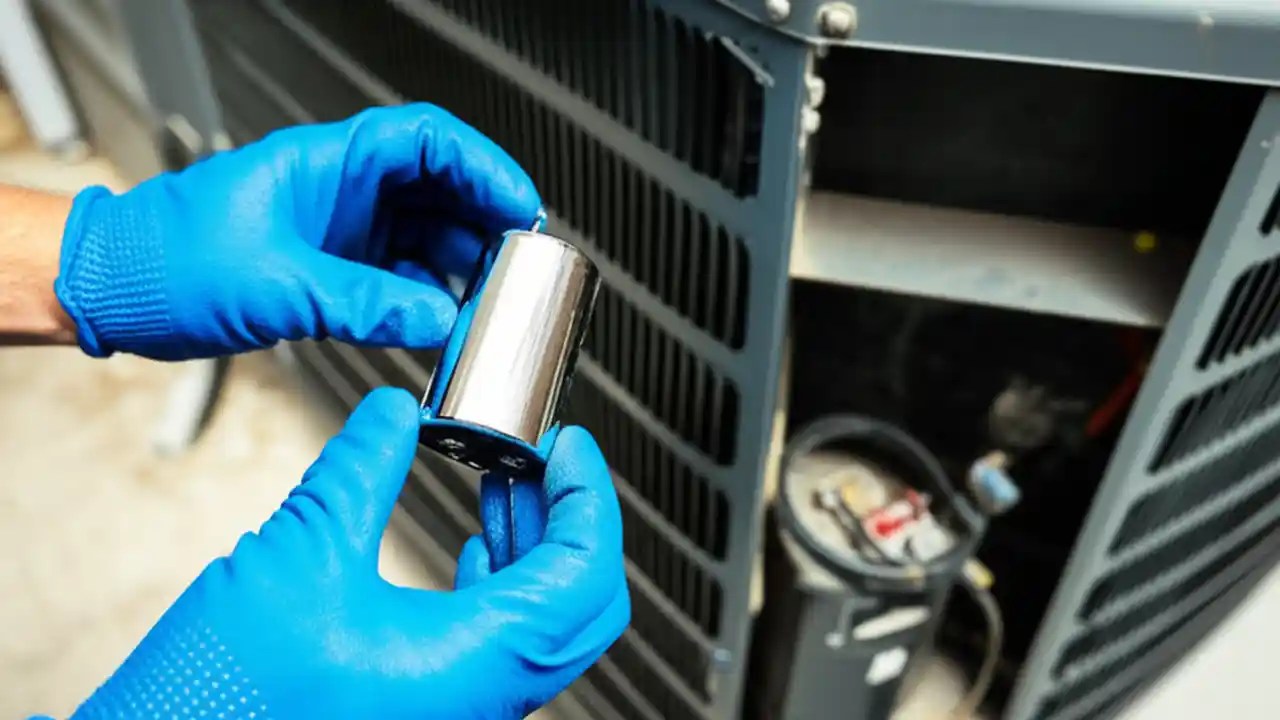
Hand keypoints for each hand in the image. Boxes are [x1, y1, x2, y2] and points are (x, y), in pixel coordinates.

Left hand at [55, 104, 539, 359]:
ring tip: (484, 296)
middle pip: (436, 186)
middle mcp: (340, 188)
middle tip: (517, 258)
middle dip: (482, 219)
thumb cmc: (169, 262)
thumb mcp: (276, 286)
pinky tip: (437, 318)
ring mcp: (338, 226)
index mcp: (327, 163)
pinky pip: (397, 270)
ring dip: (457, 261)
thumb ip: (363, 302)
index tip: (520, 204)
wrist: (115, 291)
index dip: (484, 167)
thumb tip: (436, 318)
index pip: (427, 140)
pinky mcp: (332, 264)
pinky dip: (423, 293)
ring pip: (422, 230)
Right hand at [71, 388, 629, 718]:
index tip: (569, 445)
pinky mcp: (426, 710)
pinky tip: (472, 549)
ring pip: (543, 629)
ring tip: (502, 487)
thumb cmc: (229, 694)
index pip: (586, 569)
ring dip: (534, 550)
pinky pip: (501, 651)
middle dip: (570, 521)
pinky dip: (503, 588)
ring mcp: (457, 710)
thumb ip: (364, 471)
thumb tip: (395, 412)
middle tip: (540, 462)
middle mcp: (483, 697)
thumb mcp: (302, 553)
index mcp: (478, 659)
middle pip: (583, 604)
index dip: (589, 495)